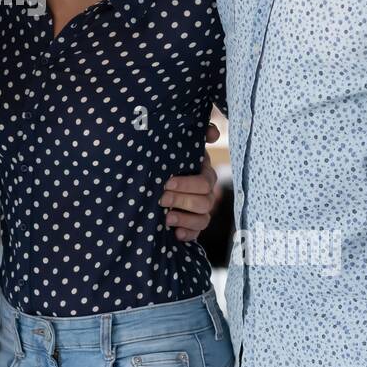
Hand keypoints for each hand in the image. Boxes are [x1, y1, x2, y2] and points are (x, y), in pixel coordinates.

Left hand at [160, 123, 223, 241]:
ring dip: (185, 219)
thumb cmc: (168, 161)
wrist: (152, 181)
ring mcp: (200, 211)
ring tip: (167, 218)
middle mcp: (205, 193)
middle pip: (204, 202)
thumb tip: (213, 132)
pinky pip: (196, 234)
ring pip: (203, 219)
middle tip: (162, 199)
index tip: (167, 183)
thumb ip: (196, 136)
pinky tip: (175, 233)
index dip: (188, 184)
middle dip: (182, 200)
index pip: (205, 181)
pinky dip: (187, 234)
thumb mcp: (177, 147)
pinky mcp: (192, 226)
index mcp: (204, 174)